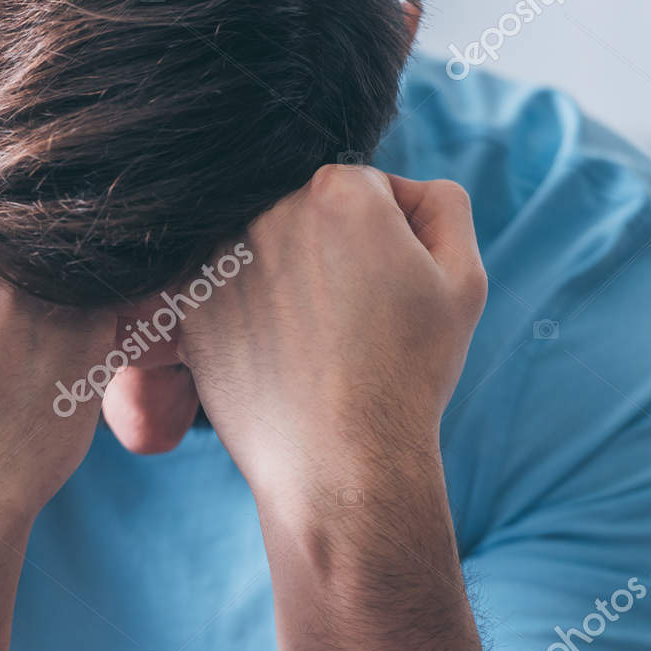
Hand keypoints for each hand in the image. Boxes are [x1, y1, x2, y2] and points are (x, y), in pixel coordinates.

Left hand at [177, 165, 486, 499]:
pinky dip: (246, 312)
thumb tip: (402, 188)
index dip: (386, 239)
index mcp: (337, 190)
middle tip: (353, 321)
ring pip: (264, 249)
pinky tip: (275, 354)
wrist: (338, 463)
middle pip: (307, 213)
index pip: (363, 188)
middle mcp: (268, 210)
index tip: (389, 292)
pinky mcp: (187, 304)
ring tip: (314, 342)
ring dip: (286, 279)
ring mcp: (219, 257)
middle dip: (332, 253)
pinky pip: (226, 289)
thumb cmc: (407, 374)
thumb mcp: (463, 279)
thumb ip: (442, 206)